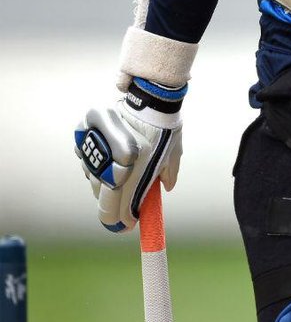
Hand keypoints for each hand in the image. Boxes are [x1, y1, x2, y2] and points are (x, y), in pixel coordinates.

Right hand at [74, 79, 183, 231]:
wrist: (151, 96)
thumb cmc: (166, 126)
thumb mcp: (173, 154)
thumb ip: (168, 175)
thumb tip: (164, 189)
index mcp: (135, 173)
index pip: (120, 209)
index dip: (122, 222)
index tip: (126, 226)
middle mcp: (113, 164)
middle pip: (103, 200)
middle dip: (111, 210)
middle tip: (118, 215)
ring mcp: (97, 150)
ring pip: (94, 180)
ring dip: (104, 186)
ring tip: (119, 178)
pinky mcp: (86, 135)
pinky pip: (86, 159)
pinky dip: (95, 165)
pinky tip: (108, 160)